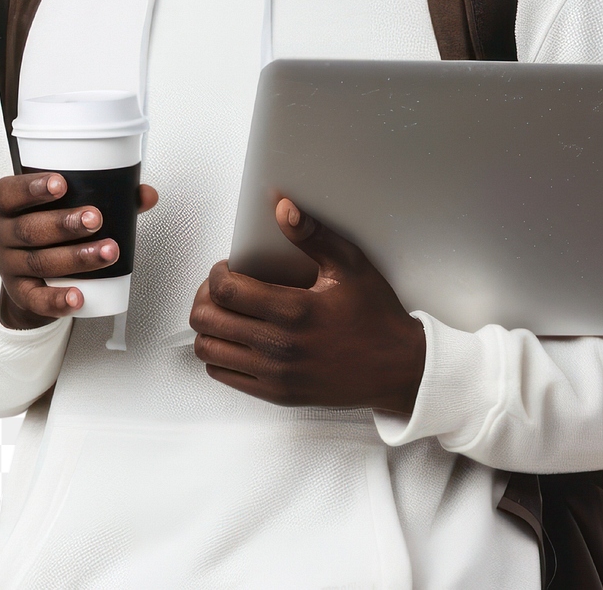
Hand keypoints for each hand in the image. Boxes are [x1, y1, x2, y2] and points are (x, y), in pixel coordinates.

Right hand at [0, 171, 158, 329]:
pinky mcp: (19, 293)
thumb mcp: (66, 206)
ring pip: (38, 262)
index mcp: (8, 206)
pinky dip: (57, 299)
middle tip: (96, 219)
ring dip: (76, 257)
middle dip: (64, 224)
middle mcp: (2, 234)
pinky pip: (35, 299)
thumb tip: (145, 194)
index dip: (33, 187)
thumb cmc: (50, 230)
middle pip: (28, 229)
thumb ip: (108, 196)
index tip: (62, 183)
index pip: (8, 193)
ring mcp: (9, 265)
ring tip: (107, 252)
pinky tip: (78, 297)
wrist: (31, 274)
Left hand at [189, 198, 425, 414]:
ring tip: (226, 312)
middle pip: (208, 320)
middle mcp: (279, 346)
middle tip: (220, 287)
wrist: (397, 368)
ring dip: (209, 327)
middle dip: (205, 297)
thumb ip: (313, 236)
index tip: (228, 267)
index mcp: (294, 310)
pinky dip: (220, 354)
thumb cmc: (375, 315)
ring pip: (209, 350)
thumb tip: (283, 208)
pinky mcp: (276, 394)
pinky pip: (224, 375)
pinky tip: (236, 338)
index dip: (217, 273)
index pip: (226, 290)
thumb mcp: (350, 265)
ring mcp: (275, 374)